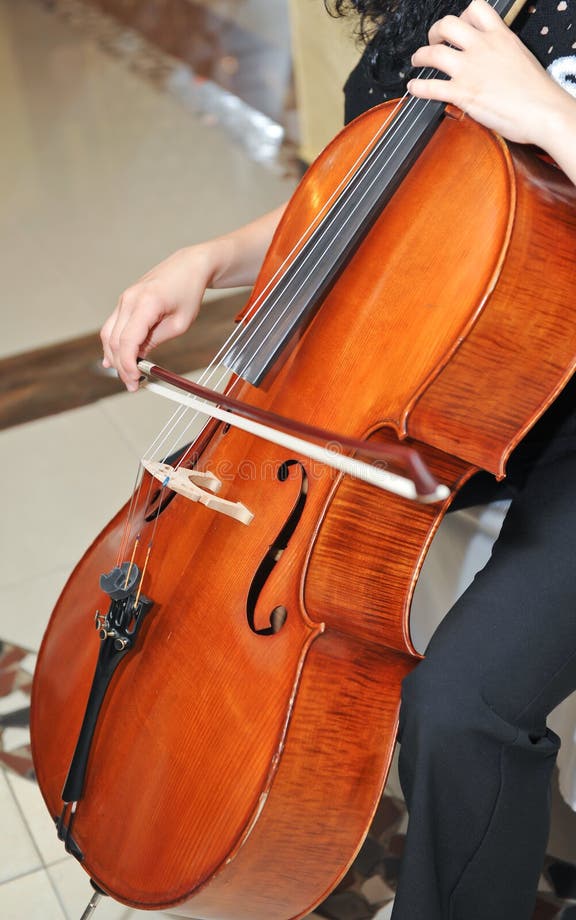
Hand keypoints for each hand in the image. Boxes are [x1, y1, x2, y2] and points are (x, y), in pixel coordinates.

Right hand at [101, 205, 285, 390]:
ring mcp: (124, 299)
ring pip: (108, 334)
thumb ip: (156, 340)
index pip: (127, 341)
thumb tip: (140, 357)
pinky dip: (113, 344)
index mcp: (145, 304)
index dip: (128, 365)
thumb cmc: (189, 292)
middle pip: (114, 341)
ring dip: (114, 357)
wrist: (189, 266)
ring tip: (127, 375)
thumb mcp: (180, 323)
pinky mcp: (125, 301)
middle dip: (121, 366)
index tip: (135, 380)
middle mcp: (129, 300)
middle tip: (132, 384)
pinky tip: (113, 360)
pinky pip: (113, 326)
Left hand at [407, 0, 567, 146]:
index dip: (462, 16)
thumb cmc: (538, 92)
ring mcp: (470, 69)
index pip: (476, 10)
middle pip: (447, 24)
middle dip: (434, 32)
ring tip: (417, 61)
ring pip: (433, 52)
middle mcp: (482, 48)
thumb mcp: (521, 58)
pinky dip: (417, 87)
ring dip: (420, 56)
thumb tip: (493, 62)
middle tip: (433, 41)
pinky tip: (413, 88)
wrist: (544, 111)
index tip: (459, 27)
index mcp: (500, 36)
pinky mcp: (463, 92)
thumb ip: (502, 54)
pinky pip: (430, 87)